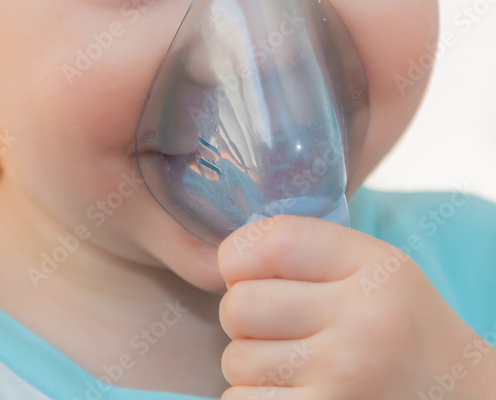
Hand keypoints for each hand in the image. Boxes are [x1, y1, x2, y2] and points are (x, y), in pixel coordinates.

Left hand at [217, 213, 495, 398]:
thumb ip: (310, 248)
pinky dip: (253, 398)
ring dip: (249, 362)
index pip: (273, 242)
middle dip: (241, 312)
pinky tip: (288, 391)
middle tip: (270, 322)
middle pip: (240, 304)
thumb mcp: (377, 266)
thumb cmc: (403, 326)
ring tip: (289, 361)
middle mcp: (360, 327)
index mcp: (374, 271)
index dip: (238, 254)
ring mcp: (342, 384)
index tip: (241, 268)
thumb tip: (223, 254)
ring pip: (236, 360)